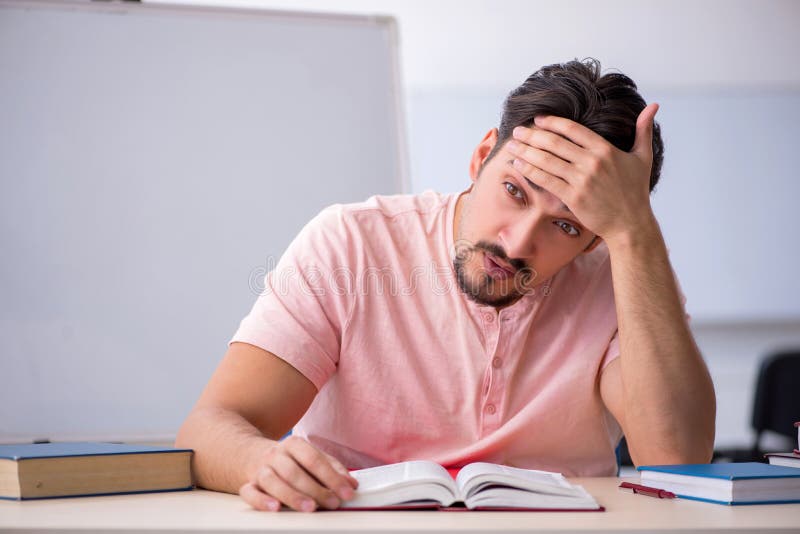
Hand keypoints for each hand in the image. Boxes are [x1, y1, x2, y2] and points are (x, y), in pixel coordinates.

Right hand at [239, 436, 357, 511]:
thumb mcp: (310, 456)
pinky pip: (249, 493)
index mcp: (294, 444)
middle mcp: (275, 455)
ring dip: (293, 496)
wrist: (250, 454)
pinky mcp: (247, 484)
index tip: (347, 492)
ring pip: (274, 482)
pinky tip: (275, 508)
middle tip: (332, 503)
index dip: (332, 477)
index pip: (314, 459)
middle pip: (294, 472)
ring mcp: (260, 469)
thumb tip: (351, 484)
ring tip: (310, 508)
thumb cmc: (288, 459)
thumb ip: (331, 468)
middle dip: (316, 489)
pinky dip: (261, 501)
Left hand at [505, 103, 659, 244]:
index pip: (572, 129)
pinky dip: (531, 171)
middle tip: (517, 131)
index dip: (551, 122)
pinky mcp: (573, 197)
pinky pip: (546, 181)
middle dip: (532, 135)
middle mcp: (592, 162)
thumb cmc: (636, 191)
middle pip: (554, 143)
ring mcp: (581, 180)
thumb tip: (653, 106)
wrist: (630, 224)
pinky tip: (519, 165)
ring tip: (512, 146)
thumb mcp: (643, 157)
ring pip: (547, 161)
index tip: (536, 119)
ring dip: (526, 151)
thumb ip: (644, 130)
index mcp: (605, 149)